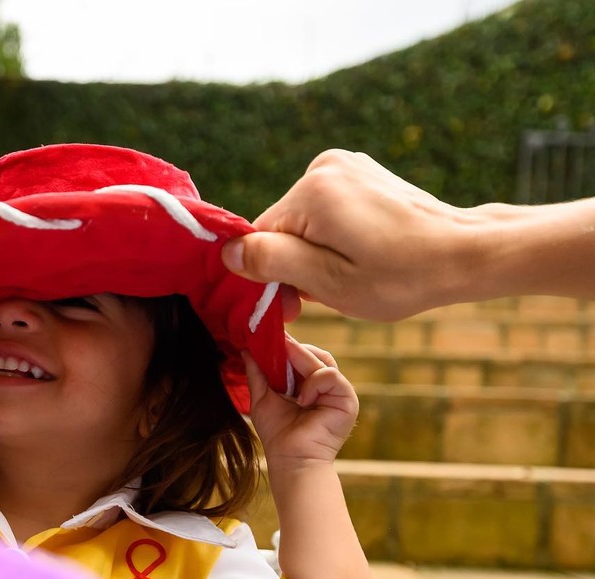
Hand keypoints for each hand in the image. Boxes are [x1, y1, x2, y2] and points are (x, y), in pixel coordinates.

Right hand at [223, 150, 470, 320]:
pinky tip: (361, 252)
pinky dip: (332, 235)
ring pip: (301, 221)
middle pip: (280, 227)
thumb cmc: (401, 277)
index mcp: (312, 191)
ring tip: (352, 272)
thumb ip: (273, 262)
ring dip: (314, 251)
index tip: (299, 302)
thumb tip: (225, 251)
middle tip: (330, 292)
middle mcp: (323, 166)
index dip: (271, 274)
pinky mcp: (360, 171)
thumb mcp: (329, 282)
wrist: (465, 253)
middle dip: (295, 262)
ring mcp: (345, 164)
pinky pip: (323, 210)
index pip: (260, 237)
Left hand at [243, 336, 356, 467]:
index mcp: (310, 386)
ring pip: (323, 361)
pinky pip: (331, 375)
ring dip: (301, 364)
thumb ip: (257, 374)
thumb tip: (246, 350)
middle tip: (276, 341)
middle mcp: (326, 387)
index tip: (271, 337)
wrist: (291, 458)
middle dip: (293, 349)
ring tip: (286, 379)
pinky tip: (302, 400)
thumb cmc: (278, 434)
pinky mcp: (347, 399)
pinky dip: (313, 384)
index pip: (303, 357)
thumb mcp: (262, 398)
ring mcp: (338, 392)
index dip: (289, 347)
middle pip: (315, 355)